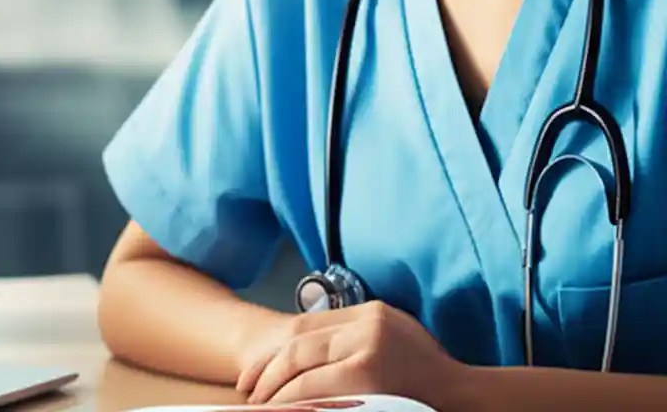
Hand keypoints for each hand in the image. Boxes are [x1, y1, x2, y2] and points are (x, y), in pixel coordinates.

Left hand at [235, 300, 464, 405]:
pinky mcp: (370, 377)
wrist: (468, 399)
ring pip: (302, 369)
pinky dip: (296, 403)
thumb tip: (297, 357)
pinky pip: (318, 390)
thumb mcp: (390, 341)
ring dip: (276, 393)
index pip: (304, 327)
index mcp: (370, 313)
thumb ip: (352, 340)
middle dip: (266, 372)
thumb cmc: (428, 378)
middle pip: (298, 345)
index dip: (273, 352)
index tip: (253, 374)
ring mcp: (369, 350)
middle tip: (247, 393)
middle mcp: (367, 325)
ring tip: (260, 407)